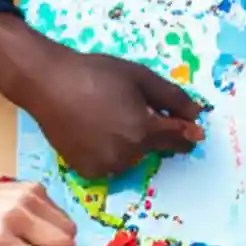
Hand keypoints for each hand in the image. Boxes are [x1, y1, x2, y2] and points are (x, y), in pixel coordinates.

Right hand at [0, 13, 204, 179]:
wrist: (48, 84)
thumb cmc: (96, 74)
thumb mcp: (140, 78)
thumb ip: (173, 99)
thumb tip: (198, 116)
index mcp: (144, 131)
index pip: (177, 138)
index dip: (187, 133)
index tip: (193, 133)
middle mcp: (127, 154)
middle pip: (152, 147)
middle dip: (149, 132)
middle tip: (127, 109)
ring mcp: (106, 166)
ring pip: (131, 158)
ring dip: (129, 143)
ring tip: (106, 118)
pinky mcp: (88, 171)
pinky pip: (109, 164)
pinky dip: (108, 151)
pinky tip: (93, 131)